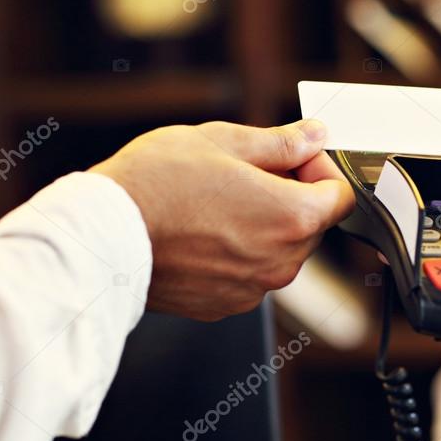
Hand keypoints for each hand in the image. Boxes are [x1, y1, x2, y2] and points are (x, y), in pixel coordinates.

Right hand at [91, 119, 354, 320]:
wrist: (100, 238)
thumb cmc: (156, 184)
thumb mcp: (223, 141)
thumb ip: (281, 142)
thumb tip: (315, 136)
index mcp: (293, 217)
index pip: (340, 195)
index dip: (318, 170)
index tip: (291, 158)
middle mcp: (282, 262)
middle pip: (311, 225)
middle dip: (290, 197)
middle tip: (244, 174)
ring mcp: (254, 289)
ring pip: (279, 251)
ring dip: (262, 226)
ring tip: (214, 202)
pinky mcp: (225, 304)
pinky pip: (248, 274)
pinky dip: (236, 254)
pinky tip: (200, 232)